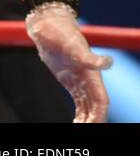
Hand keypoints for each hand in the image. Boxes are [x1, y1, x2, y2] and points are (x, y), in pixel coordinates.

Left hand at [26, 2, 111, 122]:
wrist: (48, 26)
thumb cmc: (59, 31)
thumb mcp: (70, 42)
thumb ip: (86, 55)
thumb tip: (108, 63)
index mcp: (91, 72)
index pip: (100, 98)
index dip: (100, 112)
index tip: (95, 123)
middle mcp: (89, 78)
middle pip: (95, 105)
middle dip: (93, 119)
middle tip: (83, 129)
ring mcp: (80, 81)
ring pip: (88, 105)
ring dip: (86, 119)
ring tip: (78, 129)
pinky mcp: (71, 82)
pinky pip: (79, 102)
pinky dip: (80, 114)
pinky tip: (76, 123)